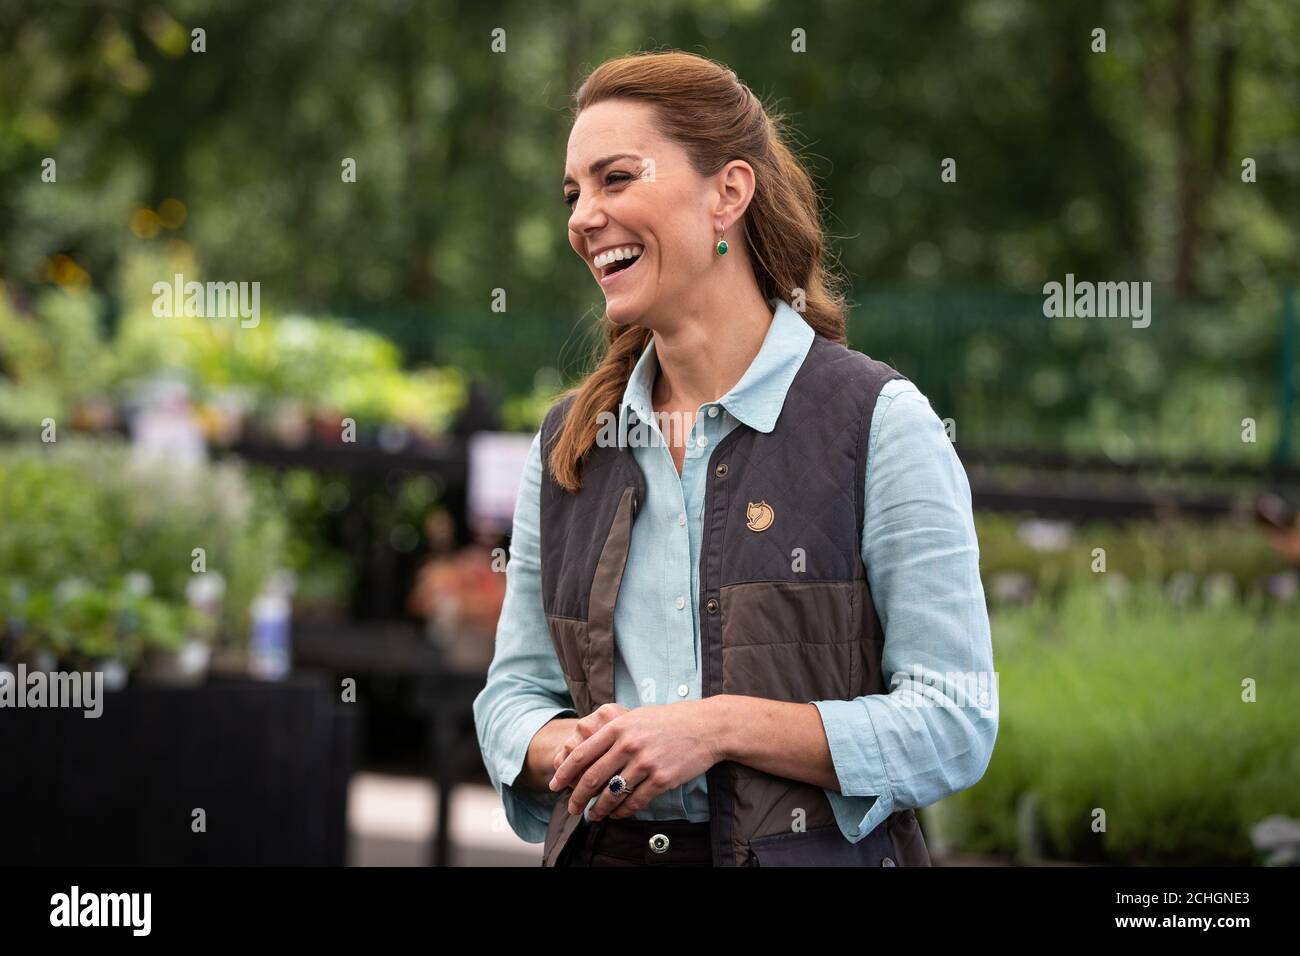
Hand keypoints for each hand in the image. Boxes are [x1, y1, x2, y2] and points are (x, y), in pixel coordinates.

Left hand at [547, 699, 723, 821]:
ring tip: (593, 816)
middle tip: (571, 808)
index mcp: (618, 727)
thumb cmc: (670, 721)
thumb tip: (586, 752)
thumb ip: (612, 732)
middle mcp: (629, 744)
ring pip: (612, 794)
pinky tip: (617, 815)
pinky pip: (635, 802)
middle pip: (592, 777)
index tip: (554, 785)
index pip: (582, 754)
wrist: (706, 726)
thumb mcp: (636, 717)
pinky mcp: (662, 779)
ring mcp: (646, 762)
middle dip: (577, 796)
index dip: (564, 772)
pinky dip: (623, 812)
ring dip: (599, 809)